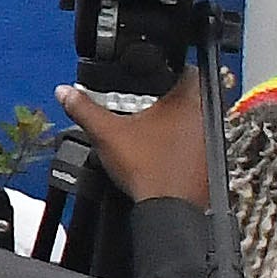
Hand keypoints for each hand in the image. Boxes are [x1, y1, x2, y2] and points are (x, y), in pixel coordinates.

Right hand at [61, 70, 217, 207]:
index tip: (156, 74)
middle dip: (171, 95)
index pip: (188, 70)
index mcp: (187, 101)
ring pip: (195, 119)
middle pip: (192, 94)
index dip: (170, 68)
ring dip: (178, 119)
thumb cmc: (147, 167)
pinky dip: (182, 142)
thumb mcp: (107, 133)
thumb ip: (85, 108)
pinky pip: (197, 142)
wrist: (169, 209)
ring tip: (152, 126)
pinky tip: (161, 150)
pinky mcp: (210, 160)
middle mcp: (206, 117)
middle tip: (149, 100)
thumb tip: (65, 92)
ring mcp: (211, 140)